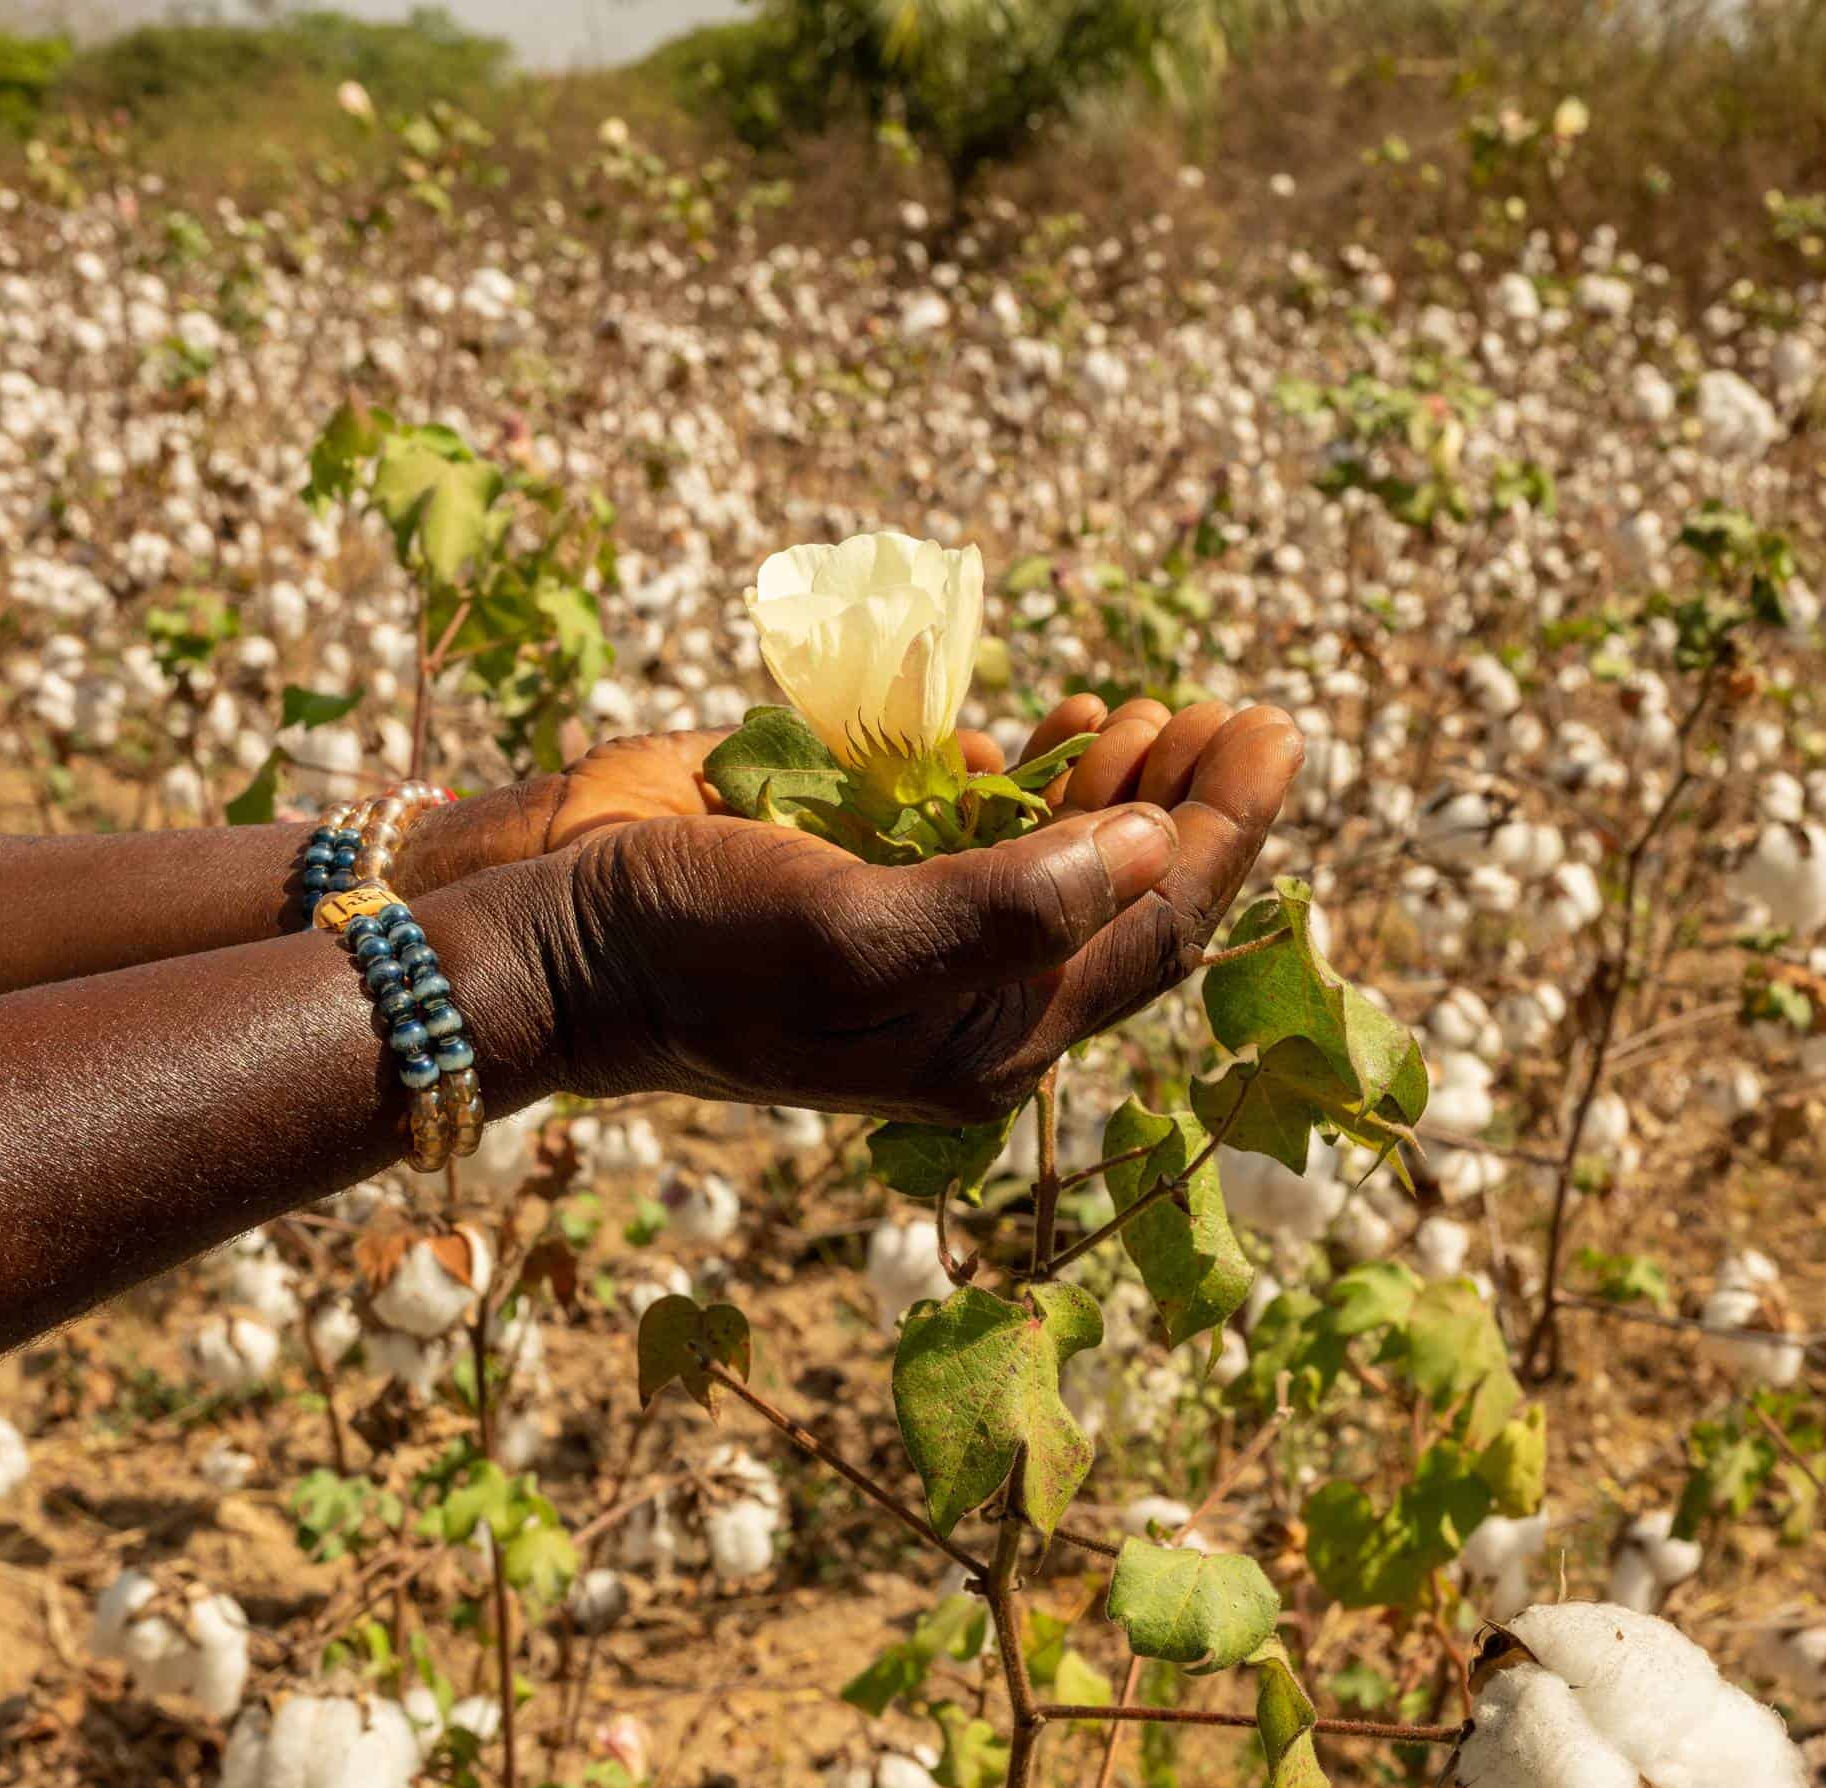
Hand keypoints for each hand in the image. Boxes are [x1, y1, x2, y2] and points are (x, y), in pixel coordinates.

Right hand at [543, 696, 1302, 1120]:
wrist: (553, 934)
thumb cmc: (699, 947)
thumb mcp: (857, 936)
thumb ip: (1012, 903)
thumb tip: (1158, 848)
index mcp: (988, 1037)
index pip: (1151, 938)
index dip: (1226, 836)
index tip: (1272, 730)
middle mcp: (972, 993)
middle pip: (1127, 898)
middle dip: (1190, 804)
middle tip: (1235, 714)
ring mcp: (921, 926)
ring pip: (1063, 856)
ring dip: (1117, 781)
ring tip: (1148, 712)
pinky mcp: (869, 866)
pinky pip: (978, 820)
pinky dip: (1023, 769)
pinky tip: (1054, 725)